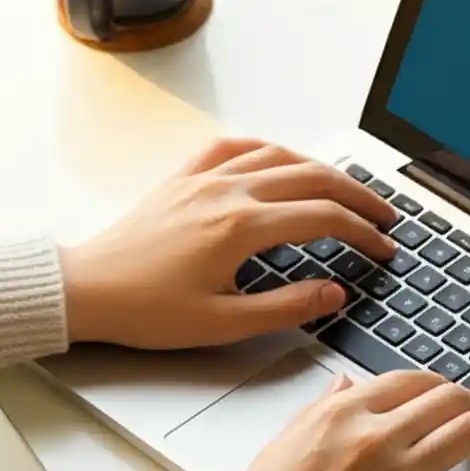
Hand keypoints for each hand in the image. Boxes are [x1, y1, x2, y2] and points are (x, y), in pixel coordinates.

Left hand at [60, 138, 399, 348]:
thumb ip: (286, 307)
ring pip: (281, 155)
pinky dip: (268, 148)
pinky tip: (280, 157)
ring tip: (345, 187)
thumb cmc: (145, 309)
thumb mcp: (223, 324)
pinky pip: (236, 146)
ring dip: (322, 168)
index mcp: (242, 227)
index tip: (382, 247)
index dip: (363, 233)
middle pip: (314, 177)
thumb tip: (334, 292)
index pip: (324, 219)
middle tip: (383, 213)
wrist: (85, 290)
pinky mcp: (185, 176)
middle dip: (358, 194)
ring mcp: (206, 178)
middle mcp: (229, 191)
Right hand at [245, 371, 469, 470]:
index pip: (407, 380)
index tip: (441, 389)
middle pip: (445, 398)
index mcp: (343, 415)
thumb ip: (318, 410)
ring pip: (467, 430)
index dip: (432, 382)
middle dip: (466, 401)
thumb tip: (342, 384)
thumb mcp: (283, 446)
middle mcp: (376, 437)